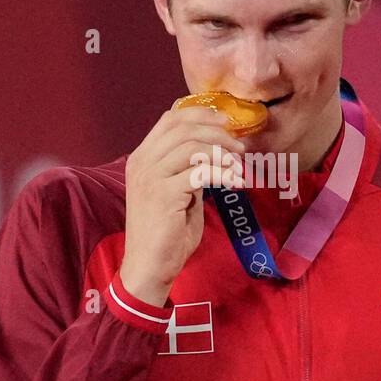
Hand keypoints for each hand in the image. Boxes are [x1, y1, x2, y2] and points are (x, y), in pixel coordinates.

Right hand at [120, 102, 245, 305]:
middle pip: (183, 128)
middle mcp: (142, 163)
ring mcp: (150, 177)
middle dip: (217, 132)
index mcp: (142, 158)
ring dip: (222, 152)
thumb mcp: (175, 193)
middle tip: (239, 146)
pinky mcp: (163, 194)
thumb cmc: (165, 233)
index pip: (170, 119)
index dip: (201, 114)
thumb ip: (187, 170)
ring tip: (238, 165)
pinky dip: (222, 173)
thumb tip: (215, 154)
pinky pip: (200, 172)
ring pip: (192, 147)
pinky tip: (235, 181)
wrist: (149, 266)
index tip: (226, 122)